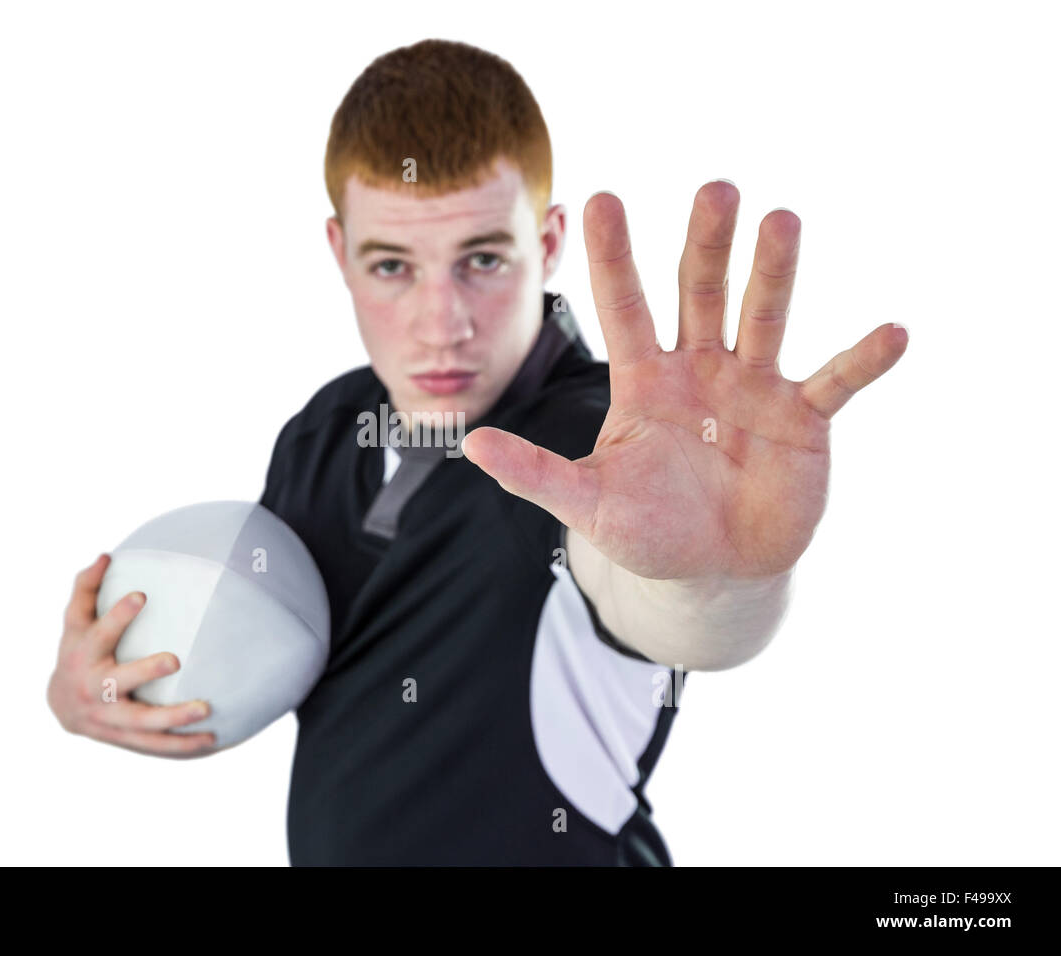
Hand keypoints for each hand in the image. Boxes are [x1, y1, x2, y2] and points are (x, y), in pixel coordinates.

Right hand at [47, 553, 217, 757]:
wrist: (62, 707)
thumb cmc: (76, 650)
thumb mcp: (74, 620)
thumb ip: (87, 587)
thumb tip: (106, 555)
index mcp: (85, 654)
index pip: (102, 632)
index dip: (119, 614)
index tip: (141, 594)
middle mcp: (96, 687)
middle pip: (119, 682)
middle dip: (145, 672)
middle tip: (175, 659)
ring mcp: (109, 717)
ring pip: (141, 721)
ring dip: (172, 718)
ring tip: (205, 709)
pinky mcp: (125, 737)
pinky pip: (155, 744)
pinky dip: (181, 744)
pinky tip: (212, 738)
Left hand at [462, 182, 907, 578]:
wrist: (712, 572)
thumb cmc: (646, 532)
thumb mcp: (588, 504)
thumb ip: (535, 475)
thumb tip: (471, 446)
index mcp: (645, 379)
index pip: (625, 306)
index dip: (615, 258)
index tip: (604, 199)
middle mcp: (701, 368)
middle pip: (701, 292)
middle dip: (706, 243)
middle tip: (716, 189)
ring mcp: (755, 388)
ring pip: (764, 317)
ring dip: (775, 272)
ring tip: (784, 221)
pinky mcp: (804, 420)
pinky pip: (836, 381)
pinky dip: (863, 360)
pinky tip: (892, 332)